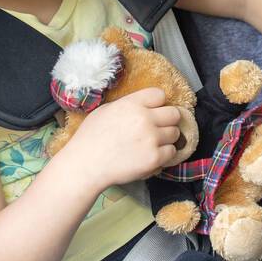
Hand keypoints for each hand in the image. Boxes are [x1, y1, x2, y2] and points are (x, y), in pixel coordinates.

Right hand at [57, 88, 182, 189]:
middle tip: (158, 128)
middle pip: (174, 113)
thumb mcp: (106, 110)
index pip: (160, 95)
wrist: (86, 165)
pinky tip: (150, 155)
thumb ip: (128, 105)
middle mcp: (145, 118)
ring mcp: (151, 138)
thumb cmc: (91, 138)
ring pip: (175, 133)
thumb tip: (144, 106)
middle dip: (167, 120)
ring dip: (166, 138)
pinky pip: (172, 152)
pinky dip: (164, 155)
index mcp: (132, 104)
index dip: (157, 104)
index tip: (153, 111)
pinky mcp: (155, 158)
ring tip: (152, 144)